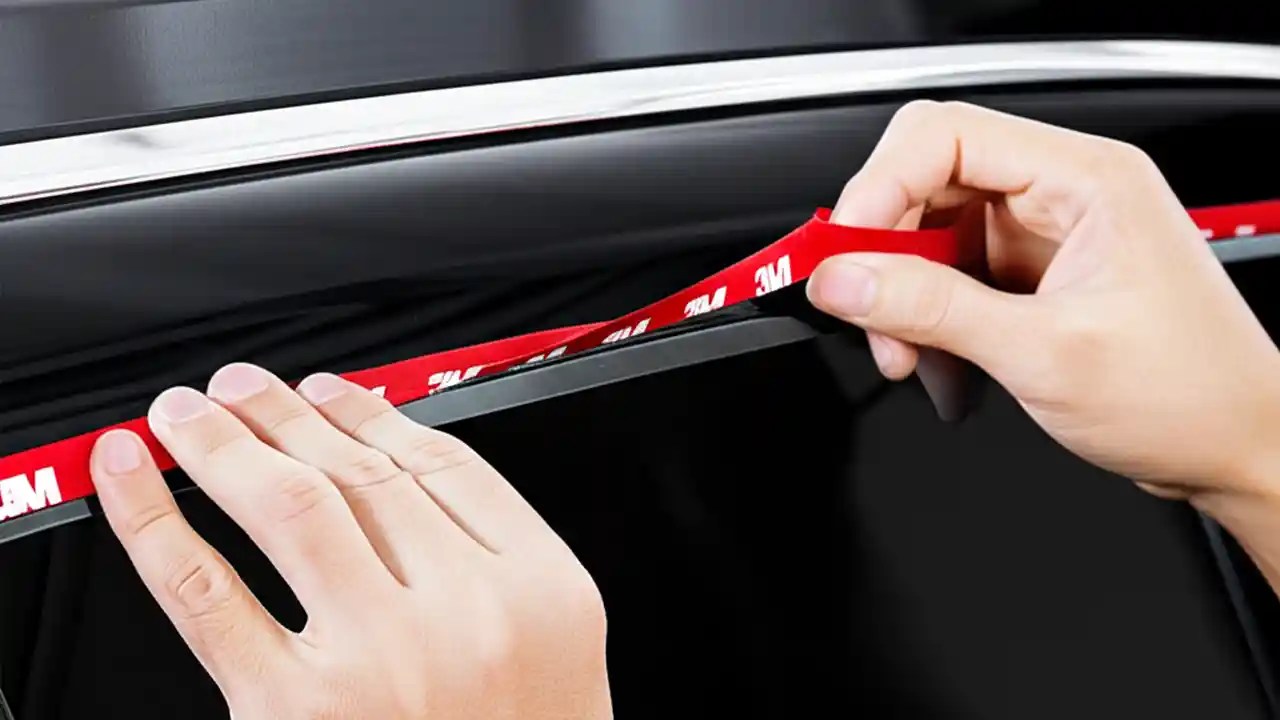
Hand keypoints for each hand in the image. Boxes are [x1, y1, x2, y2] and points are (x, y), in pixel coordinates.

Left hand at [89, 364, 611, 718]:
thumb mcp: (555, 652)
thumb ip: (496, 567)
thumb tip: (393, 480)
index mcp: (540, 590)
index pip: (447, 466)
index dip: (377, 413)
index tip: (333, 392)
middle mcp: (464, 613)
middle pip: (366, 474)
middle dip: (291, 415)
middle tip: (244, 387)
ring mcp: (380, 658)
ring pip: (291, 507)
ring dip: (228, 443)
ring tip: (192, 415)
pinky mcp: (295, 709)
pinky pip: (210, 595)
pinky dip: (157, 524)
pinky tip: (134, 482)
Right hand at [805, 102, 1279, 580]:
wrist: (1236, 447)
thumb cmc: (1190, 394)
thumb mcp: (1045, 354)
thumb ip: (934, 311)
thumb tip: (845, 281)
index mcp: (1084, 180)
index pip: (944, 137)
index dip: (878, 188)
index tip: (842, 254)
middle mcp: (1061, 194)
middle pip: (925, 182)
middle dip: (881, 251)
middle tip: (862, 309)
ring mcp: (1043, 235)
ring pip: (927, 234)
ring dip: (899, 296)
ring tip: (906, 353)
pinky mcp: (1028, 275)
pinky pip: (947, 276)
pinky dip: (925, 320)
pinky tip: (934, 361)